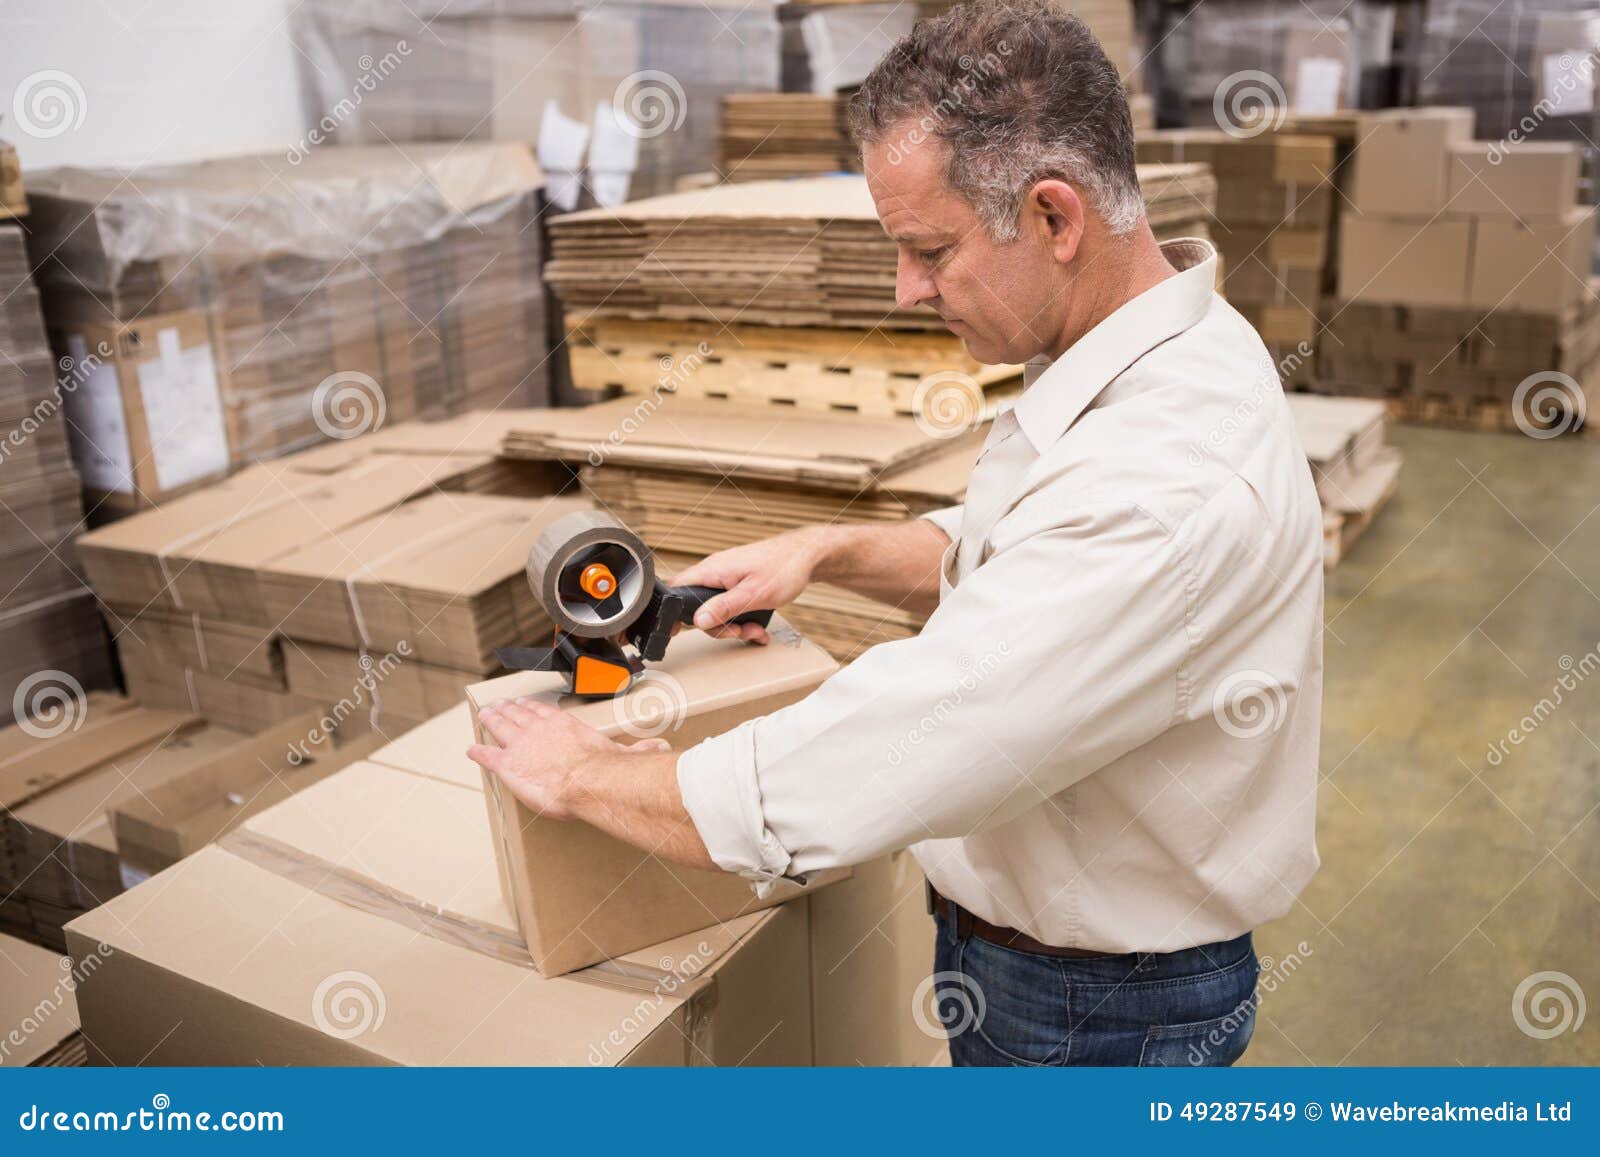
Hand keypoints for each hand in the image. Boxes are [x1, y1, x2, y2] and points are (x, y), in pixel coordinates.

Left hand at [468, 697, 669, 820]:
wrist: (589, 781)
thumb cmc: (607, 770)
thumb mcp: (627, 755)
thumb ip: (640, 750)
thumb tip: (662, 748)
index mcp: (565, 725)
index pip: (544, 712)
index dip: (532, 708)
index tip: (524, 703)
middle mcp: (540, 730)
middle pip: (518, 715)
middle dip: (507, 709)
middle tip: (498, 705)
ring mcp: (522, 745)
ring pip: (501, 727)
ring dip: (492, 721)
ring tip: (485, 715)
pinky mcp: (509, 765)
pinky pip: (488, 755)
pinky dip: (479, 751)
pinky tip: (472, 749)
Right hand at [670, 527, 828, 642]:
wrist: (807, 555)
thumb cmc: (784, 568)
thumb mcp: (754, 594)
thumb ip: (724, 607)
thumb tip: (699, 620)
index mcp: (712, 570)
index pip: (677, 590)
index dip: (674, 613)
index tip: (679, 631)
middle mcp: (715, 571)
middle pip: (699, 608)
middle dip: (721, 626)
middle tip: (742, 631)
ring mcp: (726, 576)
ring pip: (717, 610)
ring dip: (736, 625)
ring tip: (756, 629)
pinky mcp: (737, 582)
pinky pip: (730, 605)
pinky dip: (743, 618)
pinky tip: (758, 624)